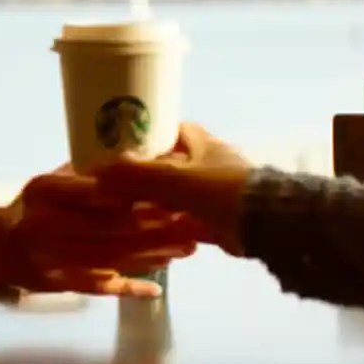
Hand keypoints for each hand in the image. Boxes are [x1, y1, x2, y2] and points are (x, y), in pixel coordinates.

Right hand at [0, 166, 197, 298]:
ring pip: (112, 256)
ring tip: (188, 248)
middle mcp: (46, 223)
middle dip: (155, 225)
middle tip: (191, 220)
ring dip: (153, 254)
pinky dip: (129, 288)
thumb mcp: (48, 181)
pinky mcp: (60, 283)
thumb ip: (83, 174)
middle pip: (110, 226)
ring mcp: (53, 257)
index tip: (169, 190)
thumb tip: (132, 156)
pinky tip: (156, 288)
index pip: (95, 190)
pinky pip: (100, 286)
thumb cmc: (29, 207)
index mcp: (45, 190)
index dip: (134, 193)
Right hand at [94, 123, 251, 255]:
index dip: (148, 136)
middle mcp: (210, 164)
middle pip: (171, 165)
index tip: (122, 147)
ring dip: (156, 203)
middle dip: (146, 175)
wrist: (268, 225)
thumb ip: (135, 174)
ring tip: (125, 211)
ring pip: (177, 195)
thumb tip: (96, 169)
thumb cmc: (221, 190)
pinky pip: (187, 220)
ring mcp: (216, 193)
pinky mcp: (219, 220)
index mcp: (202, 143)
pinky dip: (170, 226)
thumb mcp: (173, 178)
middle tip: (116, 186)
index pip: (172, 130)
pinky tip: (148, 234)